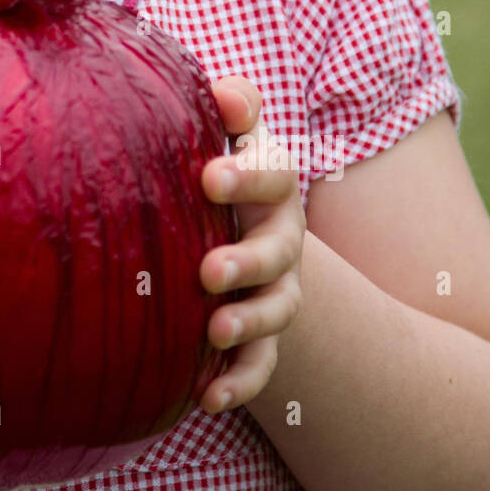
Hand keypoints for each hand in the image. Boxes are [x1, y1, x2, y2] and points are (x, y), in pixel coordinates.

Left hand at [198, 77, 305, 414]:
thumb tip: (225, 93)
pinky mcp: (258, 335)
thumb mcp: (228, 133)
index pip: (273, 174)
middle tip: (208, 270)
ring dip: (248, 322)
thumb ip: (232, 106)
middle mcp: (282, 238)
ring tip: (214, 329)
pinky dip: (239, 382)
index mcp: (272, 184)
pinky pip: (259, 363)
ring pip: (276, 309)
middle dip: (247, 261)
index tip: (207, 177)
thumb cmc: (214, 168)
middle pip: (278, 250)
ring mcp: (276, 288)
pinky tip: (207, 397)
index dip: (245, 176)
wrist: (226, 222)